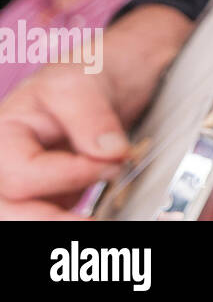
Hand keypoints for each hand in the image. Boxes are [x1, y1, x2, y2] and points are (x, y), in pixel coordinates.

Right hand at [0, 66, 127, 219]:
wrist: (105, 82)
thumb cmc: (82, 76)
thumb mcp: (83, 83)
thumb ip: (92, 117)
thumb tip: (110, 152)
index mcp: (3, 137)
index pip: (21, 175)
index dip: (69, 174)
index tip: (112, 161)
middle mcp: (8, 167)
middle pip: (9, 212)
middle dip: (53, 220)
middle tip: (95, 222)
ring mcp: (29, 188)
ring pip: (28, 221)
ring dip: (63, 225)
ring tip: (97, 222)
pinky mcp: (52, 201)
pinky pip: (55, 220)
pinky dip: (74, 224)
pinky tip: (99, 221)